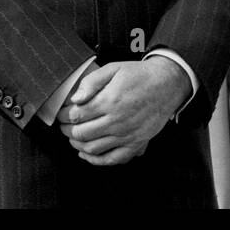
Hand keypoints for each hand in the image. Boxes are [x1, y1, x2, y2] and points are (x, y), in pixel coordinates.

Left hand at [57, 58, 190, 165]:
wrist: (168, 83)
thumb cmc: (141, 75)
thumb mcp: (114, 68)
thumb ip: (92, 81)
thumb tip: (75, 99)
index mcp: (110, 101)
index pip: (76, 115)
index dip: (64, 115)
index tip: (61, 113)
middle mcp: (117, 121)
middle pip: (81, 134)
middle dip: (67, 130)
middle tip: (65, 125)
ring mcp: (126, 134)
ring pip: (92, 148)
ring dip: (77, 145)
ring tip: (74, 137)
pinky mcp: (135, 143)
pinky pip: (112, 159)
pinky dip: (96, 160)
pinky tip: (87, 154)